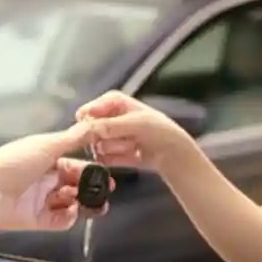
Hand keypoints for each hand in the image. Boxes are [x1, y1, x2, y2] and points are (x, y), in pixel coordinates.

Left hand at [0, 123, 108, 231]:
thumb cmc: (17, 163)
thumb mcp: (47, 145)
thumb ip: (73, 138)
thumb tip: (94, 125)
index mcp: (46, 160)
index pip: (73, 165)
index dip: (89, 169)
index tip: (105, 173)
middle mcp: (45, 180)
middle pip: (75, 184)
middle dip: (91, 187)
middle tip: (106, 189)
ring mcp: (42, 201)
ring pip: (71, 203)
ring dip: (83, 202)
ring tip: (91, 202)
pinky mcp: (39, 220)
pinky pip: (61, 220)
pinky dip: (69, 217)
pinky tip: (73, 211)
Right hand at [76, 91, 196, 173]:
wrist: (173, 153)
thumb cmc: (160, 131)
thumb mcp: (137, 123)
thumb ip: (111, 125)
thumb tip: (88, 127)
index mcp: (114, 101)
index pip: (90, 109)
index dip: (90, 119)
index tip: (93, 127)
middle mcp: (109, 117)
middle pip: (90, 129)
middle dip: (107, 136)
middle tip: (126, 137)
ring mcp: (109, 136)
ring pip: (97, 145)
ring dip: (116, 148)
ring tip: (134, 145)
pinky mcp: (110, 154)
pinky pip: (103, 158)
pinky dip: (116, 159)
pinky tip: (132, 155)